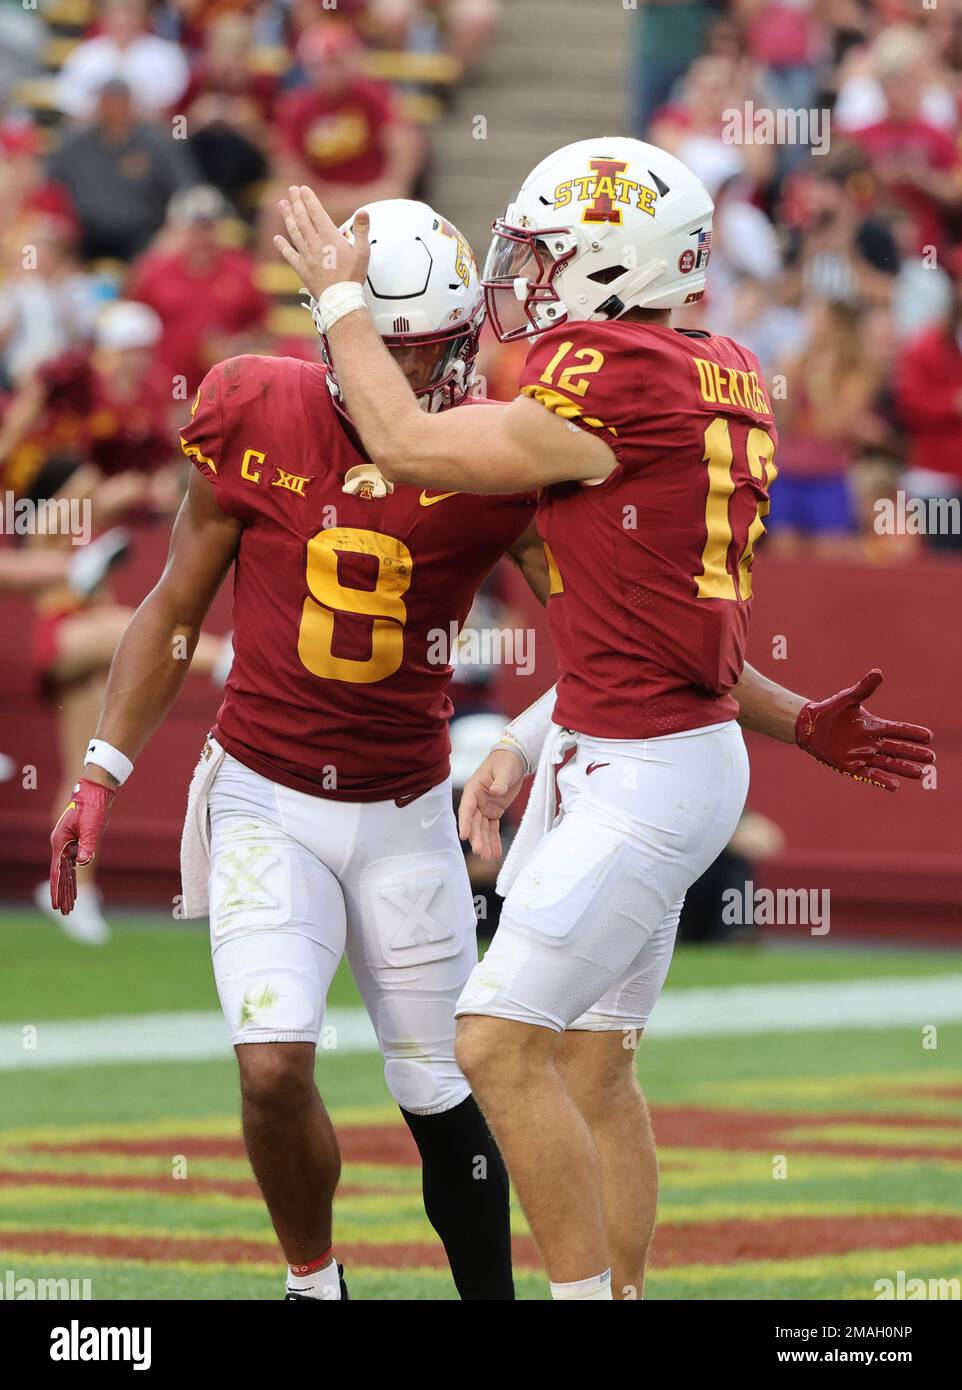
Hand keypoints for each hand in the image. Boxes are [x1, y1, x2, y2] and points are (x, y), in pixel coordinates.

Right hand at [50, 776, 115, 912]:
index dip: (57, 890)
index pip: (58, 871)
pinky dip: (74, 877)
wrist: (96, 791)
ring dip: (68, 889)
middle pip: (61, 875)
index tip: (56, 905)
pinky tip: (74, 889)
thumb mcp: (92, 827)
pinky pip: (73, 864)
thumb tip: (82, 863)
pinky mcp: (77, 842)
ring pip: (67, 872)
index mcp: (60, 842)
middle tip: (65, 913)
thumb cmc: (92, 806)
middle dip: (63, 894)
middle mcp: (61, 845)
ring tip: (70, 907)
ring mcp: (68, 844)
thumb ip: (88, 846)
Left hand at [274, 186, 369, 300]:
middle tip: (291, 189)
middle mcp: (314, 243)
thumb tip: (363, 211)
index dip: (309, 199)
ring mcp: (306, 255)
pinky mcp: (302, 268)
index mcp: (329, 237)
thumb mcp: (363, 251)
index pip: (317, 212)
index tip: (303, 189)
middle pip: (303, 218)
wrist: (340, 298)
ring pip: (294, 232)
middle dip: (297, 202)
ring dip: (288, 217)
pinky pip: (289, 255)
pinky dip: (282, 246)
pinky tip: (277, 238)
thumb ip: (362, 230)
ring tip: (282, 204)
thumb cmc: (353, 276)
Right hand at [457, 748, 526, 859]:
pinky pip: (492, 828)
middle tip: (480, 852)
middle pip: (473, 822)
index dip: (464, 823)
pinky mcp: (494, 812)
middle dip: (476, 838)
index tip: (464, 836)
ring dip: (485, 843)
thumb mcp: (504, 770)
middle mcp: (476, 800)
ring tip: (488, 857)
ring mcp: (484, 807)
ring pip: (482, 829)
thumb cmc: (505, 762)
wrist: (514, 760)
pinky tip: (496, 853)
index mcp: (473, 789)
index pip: (466, 808)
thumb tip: (495, 791)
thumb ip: (500, 782)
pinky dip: (494, 840)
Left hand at [795, 669, 933, 791]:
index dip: (912, 733)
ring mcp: (864, 755)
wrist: (810, 726)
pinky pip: (870, 774)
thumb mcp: (848, 699)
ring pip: (888, 763)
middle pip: (898, 748)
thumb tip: (878, 672)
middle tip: (931, 757)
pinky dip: (882, 781)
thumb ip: (863, 688)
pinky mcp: (852, 766)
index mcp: (874, 726)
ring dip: (903, 768)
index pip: (898, 730)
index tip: (928, 736)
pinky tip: (895, 786)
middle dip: (913, 753)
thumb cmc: (831, 710)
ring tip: (920, 773)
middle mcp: (872, 742)